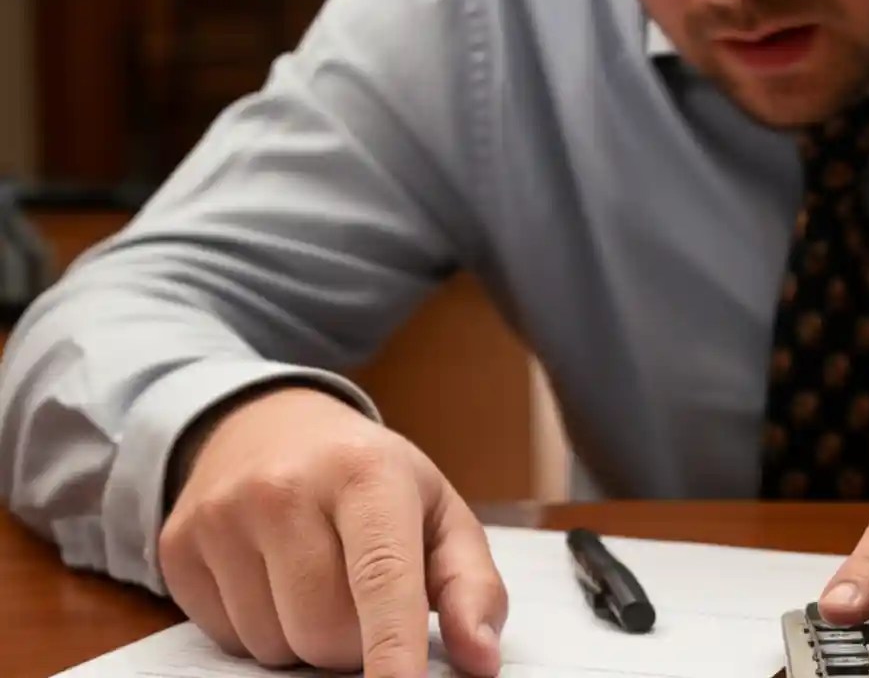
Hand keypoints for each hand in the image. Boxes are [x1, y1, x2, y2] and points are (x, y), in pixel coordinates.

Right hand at [158, 386, 506, 676]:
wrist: (266, 423)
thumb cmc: (368, 477)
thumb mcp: (437, 511)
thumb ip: (471, 584)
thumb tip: (481, 657)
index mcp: (366, 473)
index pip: (382, 577)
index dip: (394, 649)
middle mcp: (286, 488)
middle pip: (327, 633)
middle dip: (356, 640)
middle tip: (361, 590)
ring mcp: (222, 516)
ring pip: (276, 647)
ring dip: (304, 637)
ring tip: (314, 575)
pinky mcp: (178, 546)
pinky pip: (228, 641)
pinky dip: (260, 628)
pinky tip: (269, 576)